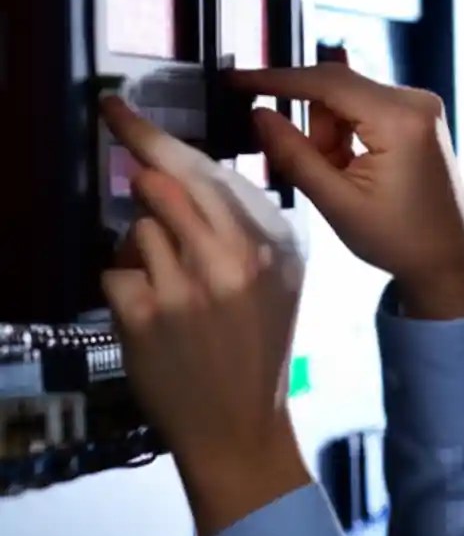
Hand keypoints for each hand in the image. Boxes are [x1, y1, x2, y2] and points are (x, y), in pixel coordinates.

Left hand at [99, 98, 309, 535]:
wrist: (240, 427)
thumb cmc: (255, 351)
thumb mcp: (278, 285)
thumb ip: (242, 231)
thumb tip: (178, 179)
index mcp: (270, 246)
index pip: (207, 174)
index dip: (153, 138)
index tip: (117, 108)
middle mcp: (233, 258)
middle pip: (163, 185)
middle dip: (138, 173)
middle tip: (120, 152)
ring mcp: (188, 286)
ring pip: (137, 230)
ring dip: (140, 251)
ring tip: (166, 288)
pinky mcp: (148, 315)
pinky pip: (114, 273)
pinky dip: (123, 291)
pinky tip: (152, 319)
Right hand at [230, 64, 463, 318]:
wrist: (449, 259)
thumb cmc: (401, 240)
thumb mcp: (337, 203)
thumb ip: (294, 155)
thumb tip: (256, 115)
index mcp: (401, 119)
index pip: (326, 81)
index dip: (275, 79)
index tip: (236, 80)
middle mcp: (416, 100)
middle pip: (335, 88)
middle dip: (313, 126)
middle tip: (317, 169)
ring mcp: (420, 105)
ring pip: (346, 100)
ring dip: (330, 135)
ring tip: (345, 179)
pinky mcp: (418, 115)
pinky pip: (365, 109)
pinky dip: (348, 136)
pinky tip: (357, 170)